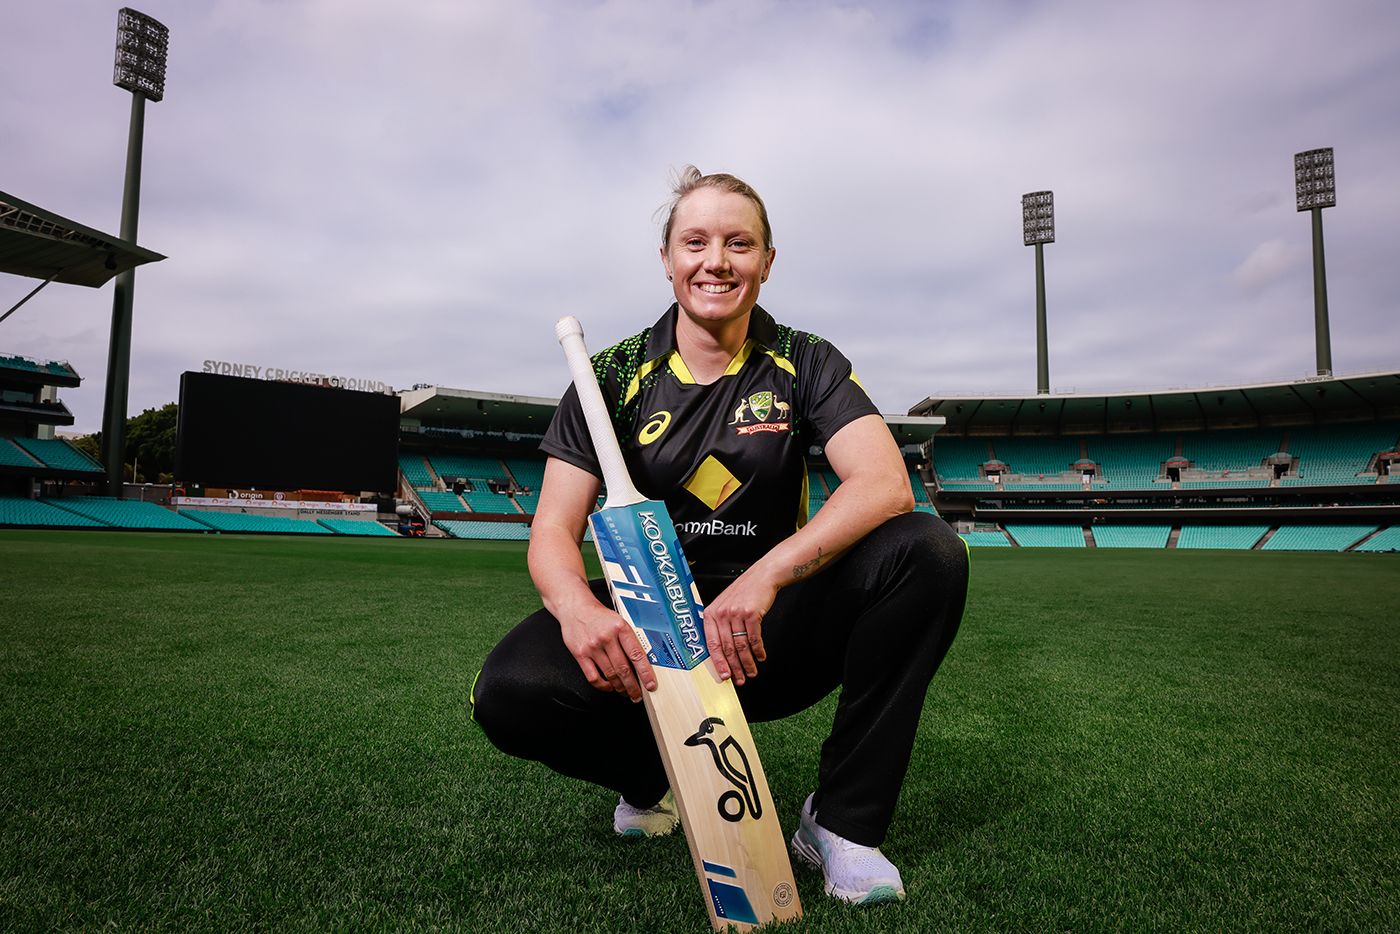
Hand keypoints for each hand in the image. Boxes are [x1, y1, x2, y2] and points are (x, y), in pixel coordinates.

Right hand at [558, 600, 656, 700]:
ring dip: (620, 687)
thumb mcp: (619, 621)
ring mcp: (592, 647)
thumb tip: (643, 663)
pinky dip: (603, 686)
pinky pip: (593, 677)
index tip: (650, 685)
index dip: (645, 673)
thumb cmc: (599, 616)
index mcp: (620, 627)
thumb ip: (629, 639)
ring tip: (625, 691)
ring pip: (610, 675)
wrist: (575, 607)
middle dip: (633, 686)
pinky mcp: (580, 654)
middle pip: (623, 669)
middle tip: (637, 695)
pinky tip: (608, 686)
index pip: (637, 655)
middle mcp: (607, 637)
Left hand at [702, 570, 777, 685]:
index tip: (723, 675)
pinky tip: (761, 657)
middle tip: (739, 679)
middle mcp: (722, 613)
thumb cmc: (744, 592)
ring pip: (741, 646)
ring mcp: (736, 613)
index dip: (718, 663)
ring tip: (751, 672)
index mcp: (711, 613)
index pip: (711, 644)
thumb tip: (720, 653)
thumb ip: (719, 625)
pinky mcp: (752, 614)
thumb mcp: (724, 605)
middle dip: (734, 667)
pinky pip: (754, 639)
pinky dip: (758, 651)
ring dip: (747, 663)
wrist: (762, 576)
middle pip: (727, 648)